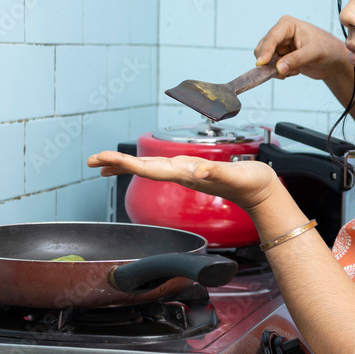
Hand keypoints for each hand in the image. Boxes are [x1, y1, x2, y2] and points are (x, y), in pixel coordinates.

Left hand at [86, 151, 281, 212]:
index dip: (122, 163)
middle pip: (141, 169)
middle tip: (91, 160)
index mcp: (186, 173)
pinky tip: (140, 164)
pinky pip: (162, 168)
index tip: (100, 160)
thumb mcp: (235, 174)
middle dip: (116, 164)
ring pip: (149, 169)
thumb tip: (197, 171)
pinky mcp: (194, 172)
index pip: (146, 168)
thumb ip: (216, 172)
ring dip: (126, 166)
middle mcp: (182, 174)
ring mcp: (187, 174)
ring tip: (105, 164)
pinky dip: (145, 164)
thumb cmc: (251, 183)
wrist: (263, 194)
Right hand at [254, 15, 351, 82]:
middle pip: (263, 48)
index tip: (261, 64)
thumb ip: (295, 60)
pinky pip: (271, 67)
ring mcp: (280, 45)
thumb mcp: (313, 53)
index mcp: (287, 25)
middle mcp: (280, 33)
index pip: (271, 38)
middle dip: (270, 62)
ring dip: (276, 69)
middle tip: (284, 73)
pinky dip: (280, 72)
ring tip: (294, 71)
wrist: (334, 60)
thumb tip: (278, 69)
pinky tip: (294, 71)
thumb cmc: (327, 50)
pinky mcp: (281, 57)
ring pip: (265, 59)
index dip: (265, 51)